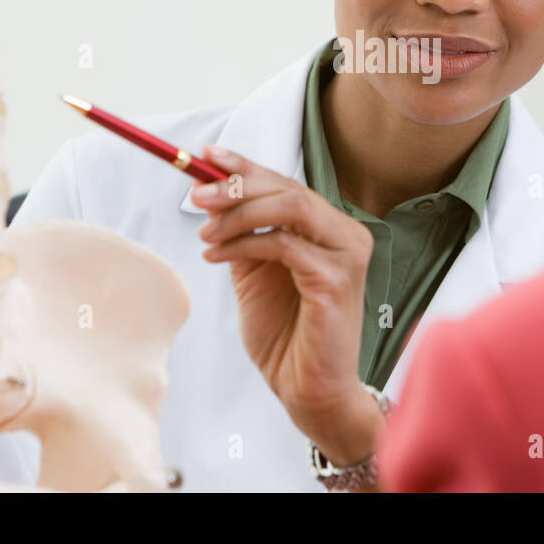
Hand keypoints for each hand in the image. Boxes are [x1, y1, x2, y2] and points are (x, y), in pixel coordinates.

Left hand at [189, 144, 384, 465]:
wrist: (307, 389)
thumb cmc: (285, 334)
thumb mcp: (254, 273)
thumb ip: (241, 234)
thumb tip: (208, 193)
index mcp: (329, 228)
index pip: (285, 184)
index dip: (246, 166)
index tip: (207, 155)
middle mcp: (346, 234)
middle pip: (288, 189)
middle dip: (237, 187)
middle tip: (197, 196)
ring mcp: (347, 256)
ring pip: (292, 207)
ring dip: (240, 214)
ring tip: (206, 235)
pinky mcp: (337, 281)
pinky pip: (286, 245)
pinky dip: (246, 245)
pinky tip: (218, 257)